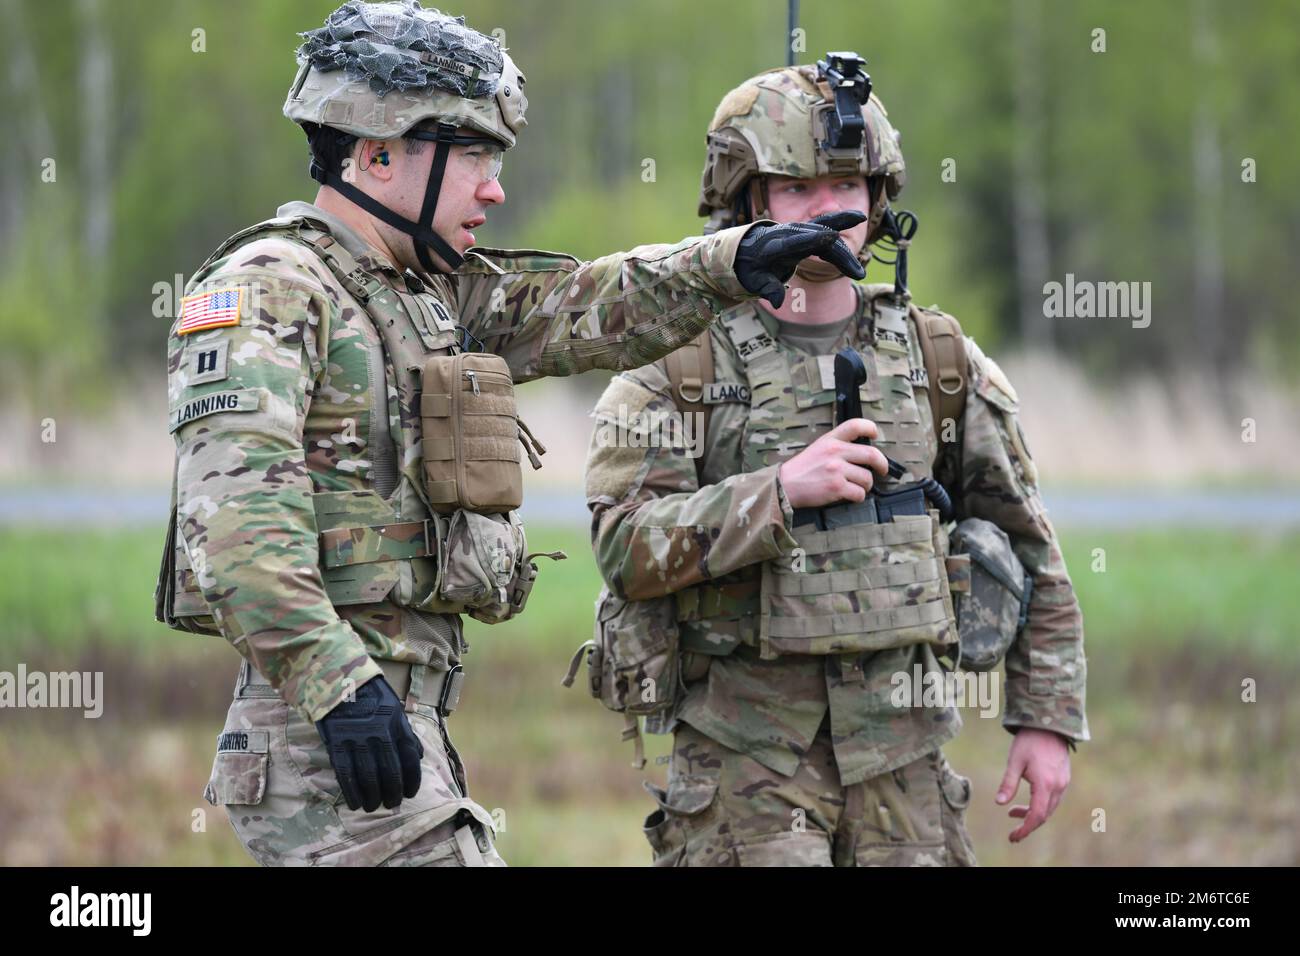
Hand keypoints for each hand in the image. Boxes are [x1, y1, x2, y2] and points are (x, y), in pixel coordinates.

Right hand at [315, 675, 423, 812]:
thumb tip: (418, 757)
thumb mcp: (395, 709)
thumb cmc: (372, 698)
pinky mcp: (338, 743)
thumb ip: (406, 733)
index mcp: (397, 724)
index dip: (412, 779)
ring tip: (374, 807)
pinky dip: (351, 792)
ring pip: (368, 776)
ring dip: (373, 796)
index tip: (410, 793)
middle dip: (393, 792)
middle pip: (390, 771)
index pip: (410, 758)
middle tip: (392, 804)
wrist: (341, 682)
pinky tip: (355, 803)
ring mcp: (358, 739)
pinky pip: (345, 773)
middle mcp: (380, 734)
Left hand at [734, 210, 867, 306]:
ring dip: (845, 253)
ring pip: (827, 235)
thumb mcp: (755, 280)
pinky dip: (843, 230)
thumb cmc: (754, 266)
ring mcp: (801, 230)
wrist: (752, 247)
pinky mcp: (810, 231)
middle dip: (839, 255)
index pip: (794, 242)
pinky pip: (829, 228)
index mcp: (774, 246)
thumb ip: (767, 288)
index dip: (811, 239)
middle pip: (818, 240)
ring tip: (860, 274)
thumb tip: (777, 303)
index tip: (831, 236)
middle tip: (857, 274)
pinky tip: (860, 228)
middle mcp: (790, 233)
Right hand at [777, 418, 889, 508]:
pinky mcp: (836, 487)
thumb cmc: (803, 468)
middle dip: (882, 464)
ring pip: (867, 478)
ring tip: (858, 486)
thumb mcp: (818, 447)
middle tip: (882, 470)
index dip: (870, 428)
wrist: (786, 485)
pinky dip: (858, 497)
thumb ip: (838, 444)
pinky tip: (851, 495)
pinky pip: (859, 493)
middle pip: (872, 454)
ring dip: (866, 485)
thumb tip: (862, 451)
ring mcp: (837, 470)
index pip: (855, 425)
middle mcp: (835, 452)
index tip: (875, 435)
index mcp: (831, 440)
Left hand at [996, 727, 1070, 841]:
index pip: (1036, 815)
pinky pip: (1053, 799)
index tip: (1013, 837)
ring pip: (1049, 808)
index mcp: (1045, 784)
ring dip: (1033, 813)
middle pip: (1044, 815)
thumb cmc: (1029, 741)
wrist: (1049, 724)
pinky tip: (1028, 801)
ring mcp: (1063, 783)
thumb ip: (1008, 783)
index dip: (1025, 829)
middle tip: (1012, 831)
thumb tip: (999, 803)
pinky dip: (1040, 804)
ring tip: (1013, 811)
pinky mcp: (1064, 778)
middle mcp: (1058, 786)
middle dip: (1027, 824)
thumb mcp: (1015, 761)